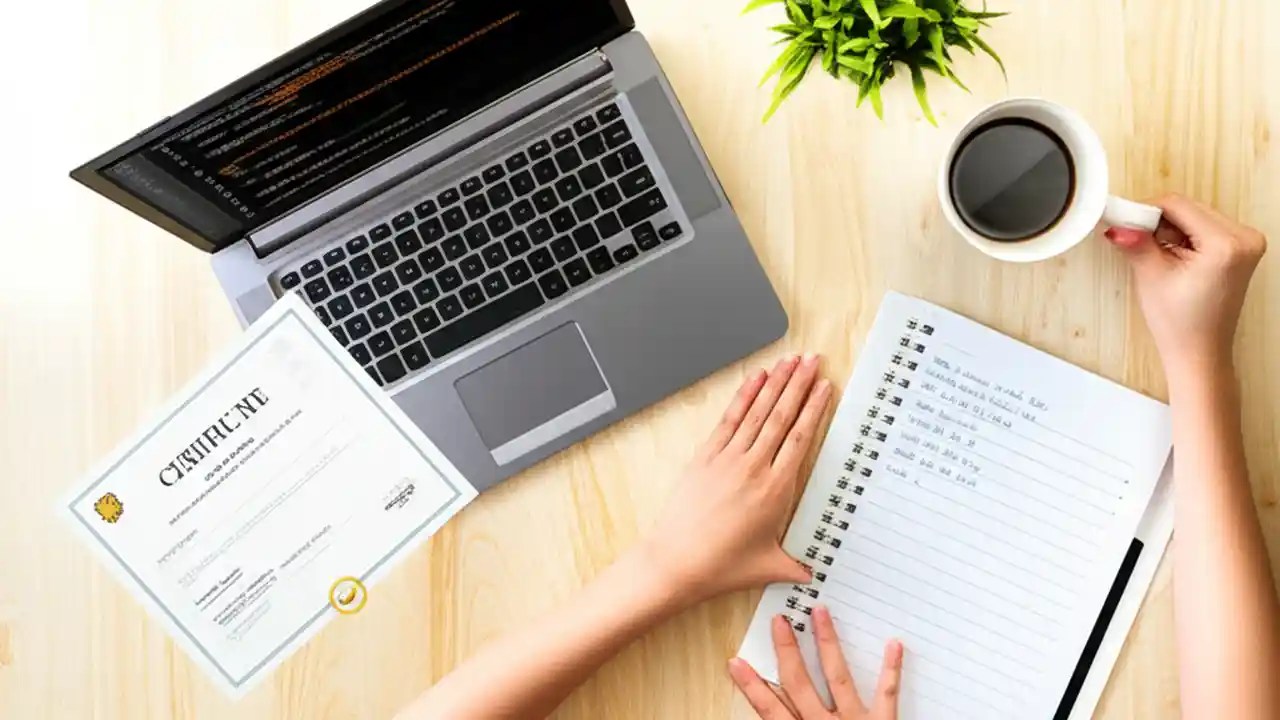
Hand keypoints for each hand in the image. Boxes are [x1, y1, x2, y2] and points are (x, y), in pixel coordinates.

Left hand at [641, 354, 832, 603]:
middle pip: (782, 416)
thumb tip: (812, 574)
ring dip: (776, 383)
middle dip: (800, 385)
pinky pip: (730, 419)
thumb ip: (794, 566)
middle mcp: (754, 467)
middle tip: (814, 361)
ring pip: (758, 412)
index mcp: (776, 490)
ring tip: (790, 360)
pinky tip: (756, 379)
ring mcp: (728, 458)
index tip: (825, 387)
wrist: (677, 561)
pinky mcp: (705, 457)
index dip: (815, 409)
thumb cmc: (723, 566)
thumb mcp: (768, 567)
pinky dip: (744, 397)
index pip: (801, 438)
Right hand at [729, 606, 902, 719]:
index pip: (770, 711)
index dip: (752, 687)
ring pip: (838, 678)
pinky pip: (887, 696)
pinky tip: (894, 645)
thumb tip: (769, 716)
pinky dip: (891, 671)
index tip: (736, 663)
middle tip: (780, 621)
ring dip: (828, 644)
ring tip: (822, 614)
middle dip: (787, 651)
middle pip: (799, 685)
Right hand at [1106, 194, 1265, 374]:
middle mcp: (1244, 239)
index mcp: (1226, 245)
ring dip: (1171, 230)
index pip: (1178, 205)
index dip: (1145, 211)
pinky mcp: (1241, 250)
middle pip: (1189, 208)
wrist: (1199, 351)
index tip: (1123, 220)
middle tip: (1136, 241)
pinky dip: (1185, 237)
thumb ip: (1136, 241)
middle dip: (1159, 222)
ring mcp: (1246, 243)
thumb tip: (1118, 222)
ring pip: (1196, 216)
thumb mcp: (1151, 276)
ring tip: (1159, 258)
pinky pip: (1206, 228)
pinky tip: (1174, 258)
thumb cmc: (1182, 325)